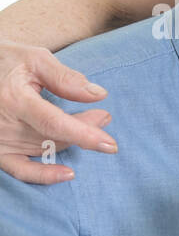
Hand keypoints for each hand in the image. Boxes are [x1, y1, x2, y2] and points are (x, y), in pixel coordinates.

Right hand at [0, 40, 114, 183]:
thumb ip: (65, 78)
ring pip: (46, 149)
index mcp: (14, 99)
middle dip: (84, 129)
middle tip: (103, 117)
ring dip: (72, 140)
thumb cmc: (6, 61)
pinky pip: (20, 170)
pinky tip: (68, 174)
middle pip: (55, 137)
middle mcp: (4, 124)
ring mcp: (0, 140)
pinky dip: (43, 175)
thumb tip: (98, 95)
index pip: (54, 123)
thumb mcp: (34, 59)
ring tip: (94, 122)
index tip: (110, 143)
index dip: (84, 135)